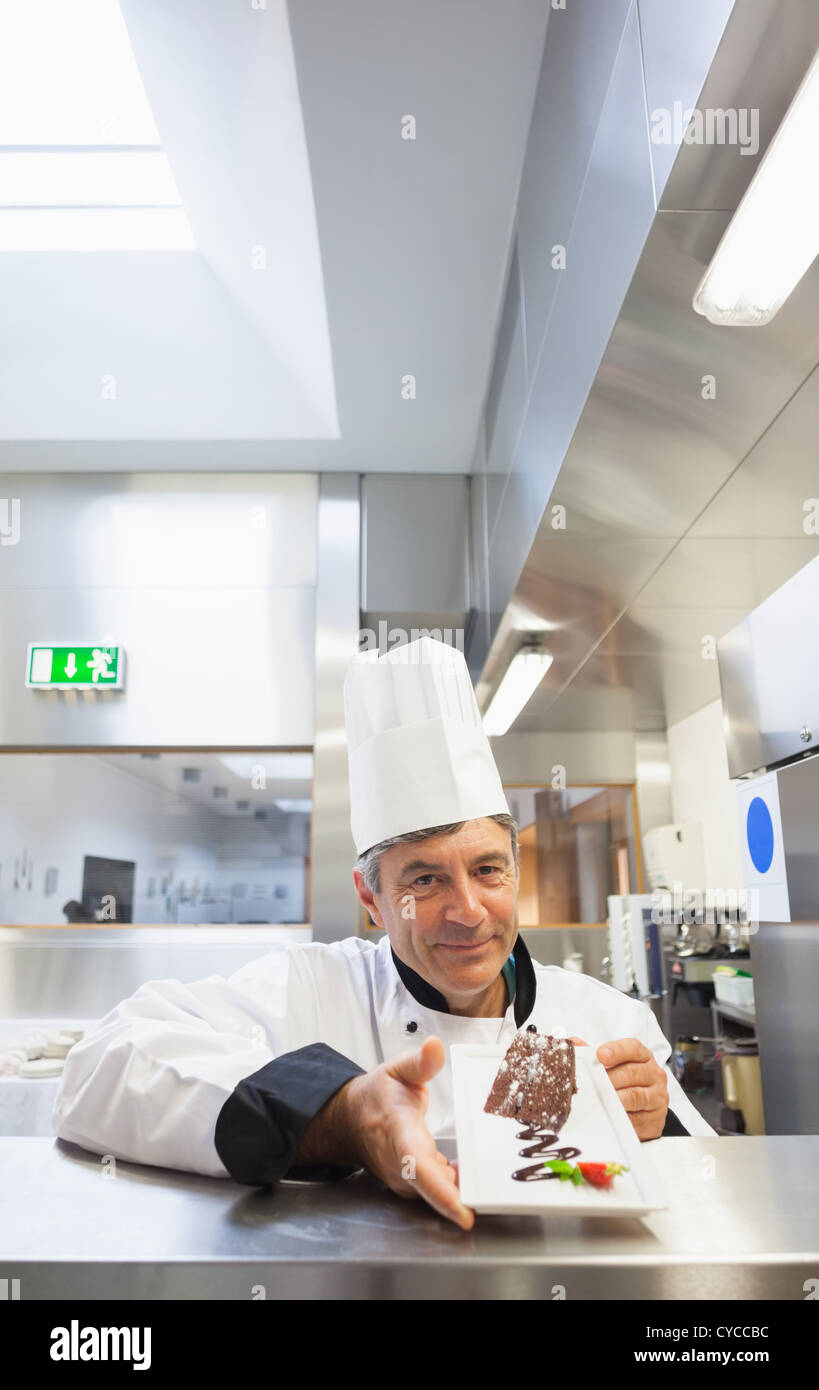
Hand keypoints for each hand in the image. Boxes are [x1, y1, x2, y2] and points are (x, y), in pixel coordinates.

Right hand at [319, 1036, 474, 1230]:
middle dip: (464, 1198)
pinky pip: (438, 1193)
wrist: (351, 1120)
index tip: (465, 1212)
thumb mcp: (398, 1070)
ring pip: (437, 1195)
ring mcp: (405, 1179)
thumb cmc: (378, 1097)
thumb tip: (434, 1046)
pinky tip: (475, 1178)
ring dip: (463, 1193)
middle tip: (495, 1198)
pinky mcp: (413, 1186)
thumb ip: (421, 1063)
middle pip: (433, 1190)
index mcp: (399, 1132)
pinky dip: (457, 1189)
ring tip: (491, 1187)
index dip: (441, 1192)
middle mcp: (401, 1164)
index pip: (418, 1166)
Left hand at [594, 1037, 668, 1139]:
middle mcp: (654, 1075)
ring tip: (599, 1098)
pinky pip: (636, 1118)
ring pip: (634, 1096)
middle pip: (631, 1072)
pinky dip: (620, 1117)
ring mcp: (656, 1097)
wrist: (647, 1110)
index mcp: (644, 1057)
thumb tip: (574, 1044)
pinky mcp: (654, 1119)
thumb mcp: (614, 1065)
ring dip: (614, 1097)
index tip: (600, 1054)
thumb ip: (594, 1055)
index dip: (616, 1050)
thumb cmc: (627, 1083)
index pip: (633, 1048)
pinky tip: (609, 1115)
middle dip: (609, 1077)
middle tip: (593, 1082)